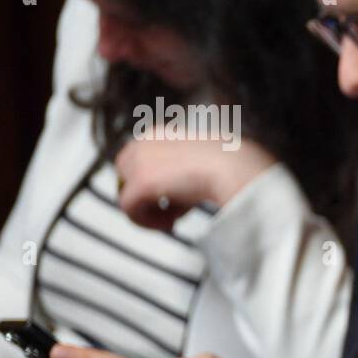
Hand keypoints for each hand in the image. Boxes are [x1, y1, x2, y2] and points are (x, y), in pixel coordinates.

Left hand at [115, 136, 275, 230]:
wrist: (232, 167)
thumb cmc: (228, 163)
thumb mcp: (204, 159)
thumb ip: (185, 168)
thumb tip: (183, 188)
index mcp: (158, 134)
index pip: (138, 161)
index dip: (153, 183)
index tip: (173, 197)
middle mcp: (142, 144)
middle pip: (125, 177)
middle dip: (146, 196)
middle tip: (171, 211)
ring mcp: (139, 163)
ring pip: (127, 195)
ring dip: (150, 210)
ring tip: (175, 217)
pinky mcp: (140, 184)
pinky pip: (130, 211)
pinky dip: (148, 222)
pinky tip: (171, 223)